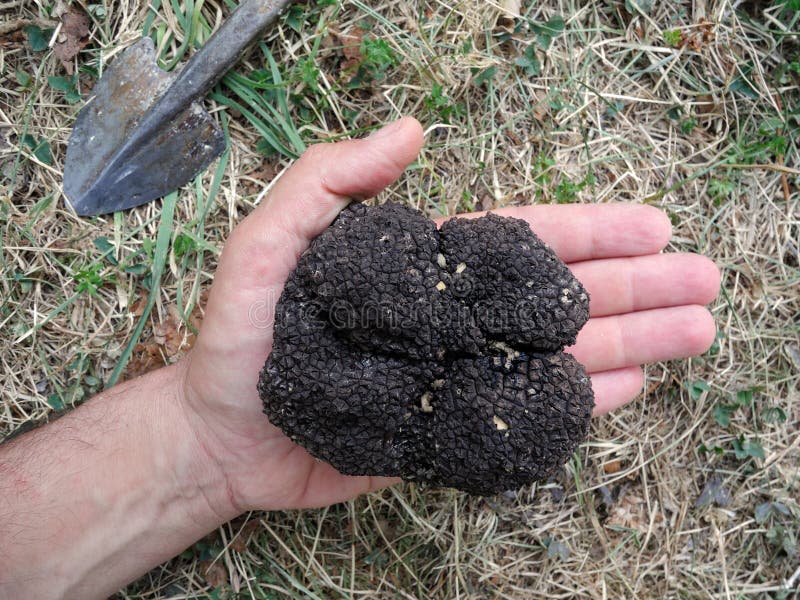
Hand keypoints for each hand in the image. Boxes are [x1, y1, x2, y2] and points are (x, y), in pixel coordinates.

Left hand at [181, 117, 719, 513]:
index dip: (590, 232)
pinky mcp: (452, 429)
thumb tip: (409, 132)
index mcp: (425, 271)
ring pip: (558, 354)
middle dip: (635, 287)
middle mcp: (453, 319)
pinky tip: (631, 387)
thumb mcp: (267, 243)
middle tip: (705, 284)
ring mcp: (459, 374)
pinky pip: (528, 414)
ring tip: (696, 333)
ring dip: (630, 341)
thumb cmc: (240, 336)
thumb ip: (328, 184)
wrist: (220, 434)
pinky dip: (580, 402)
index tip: (655, 226)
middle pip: (559, 297)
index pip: (522, 244)